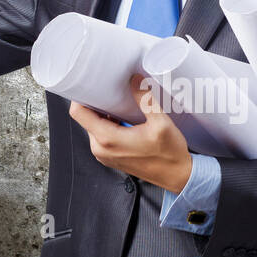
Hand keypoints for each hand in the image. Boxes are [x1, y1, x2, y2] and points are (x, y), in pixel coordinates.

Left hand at [68, 73, 192, 193]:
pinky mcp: (109, 157)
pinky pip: (100, 135)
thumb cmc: (170, 155)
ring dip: (103, 113)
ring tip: (119, 104)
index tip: (89, 84)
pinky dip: (108, 124)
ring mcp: (103, 155)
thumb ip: (145, 99)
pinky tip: (123, 118)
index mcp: (108, 139)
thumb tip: (134, 79)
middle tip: (110, 90)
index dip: (80, 96)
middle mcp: (100, 149)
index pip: (78, 112)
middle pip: (85, 117)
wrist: (178, 176)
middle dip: (95, 103)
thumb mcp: (161, 123)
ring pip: (92, 126)